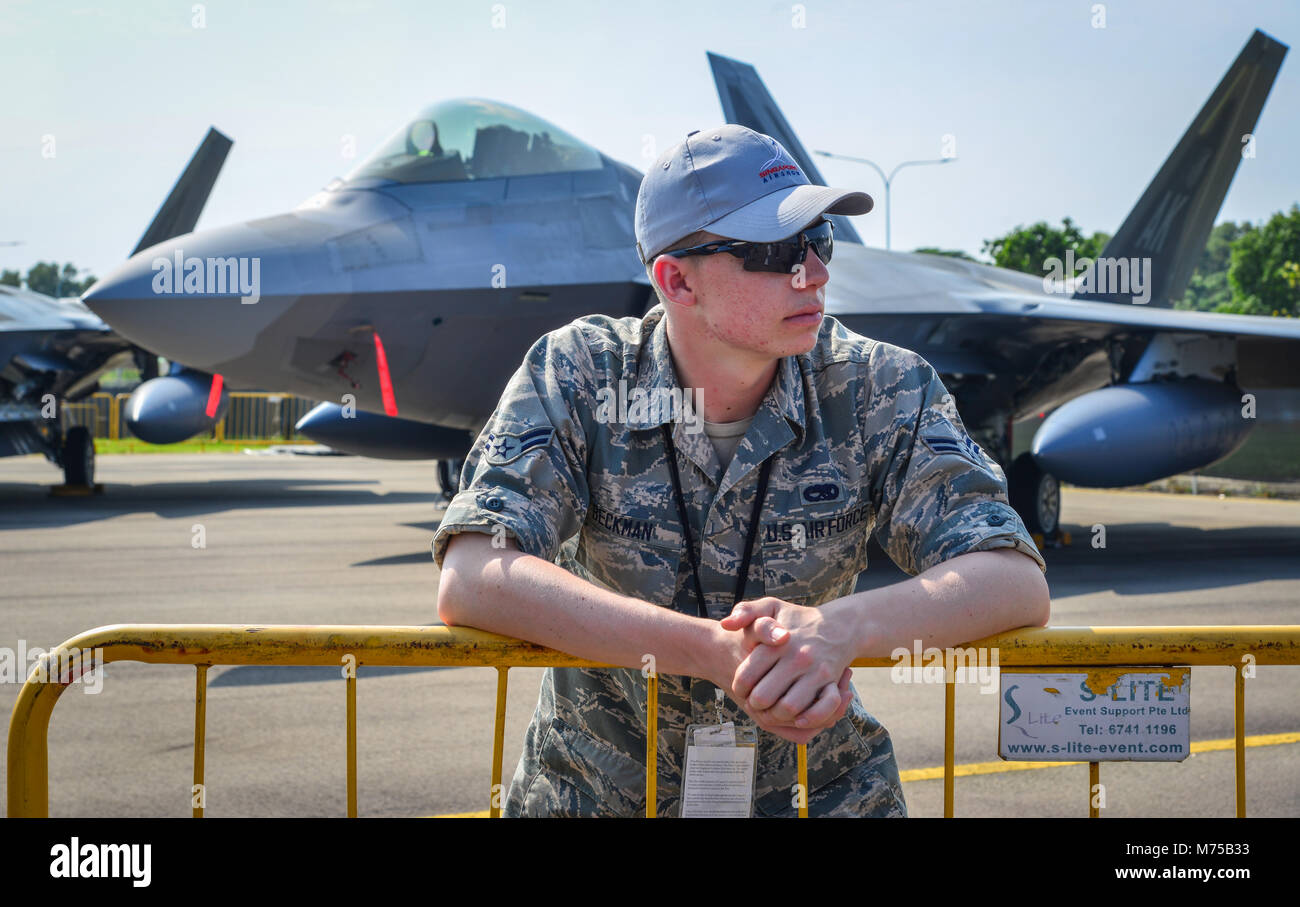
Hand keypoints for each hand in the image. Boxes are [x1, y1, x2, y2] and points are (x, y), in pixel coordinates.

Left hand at [721, 597, 857, 729]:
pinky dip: (808, 719)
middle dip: (754, 705)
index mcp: (777, 643)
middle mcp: (796, 658)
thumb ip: (745, 612)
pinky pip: (821, 710)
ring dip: (776, 716)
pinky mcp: (832, 682)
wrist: (839, 625)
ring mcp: (816, 672)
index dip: (739, 688)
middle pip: (763, 697)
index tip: (741, 689)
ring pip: (788, 708)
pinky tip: (798, 718)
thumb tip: (726, 624)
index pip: (746, 676)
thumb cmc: (797, 619)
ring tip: (771, 710)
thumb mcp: (770, 606)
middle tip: (754, 702)